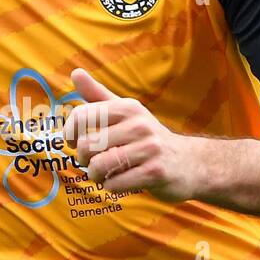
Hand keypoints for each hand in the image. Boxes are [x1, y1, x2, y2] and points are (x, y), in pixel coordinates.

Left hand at [63, 68, 196, 202]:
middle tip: (92, 162)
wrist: (190, 162)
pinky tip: (118, 182)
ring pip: (100, 166)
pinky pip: (115, 184)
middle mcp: (139, 124)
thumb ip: (98, 95)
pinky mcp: (155, 172)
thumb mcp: (126, 113)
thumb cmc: (147, 137)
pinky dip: (110, 187)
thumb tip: (76, 72)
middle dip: (83, 159)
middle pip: (87, 145)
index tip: (72, 142)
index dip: (69, 132)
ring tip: (103, 175)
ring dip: (95, 176)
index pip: (82, 115)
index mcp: (128, 108)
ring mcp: (149, 149)